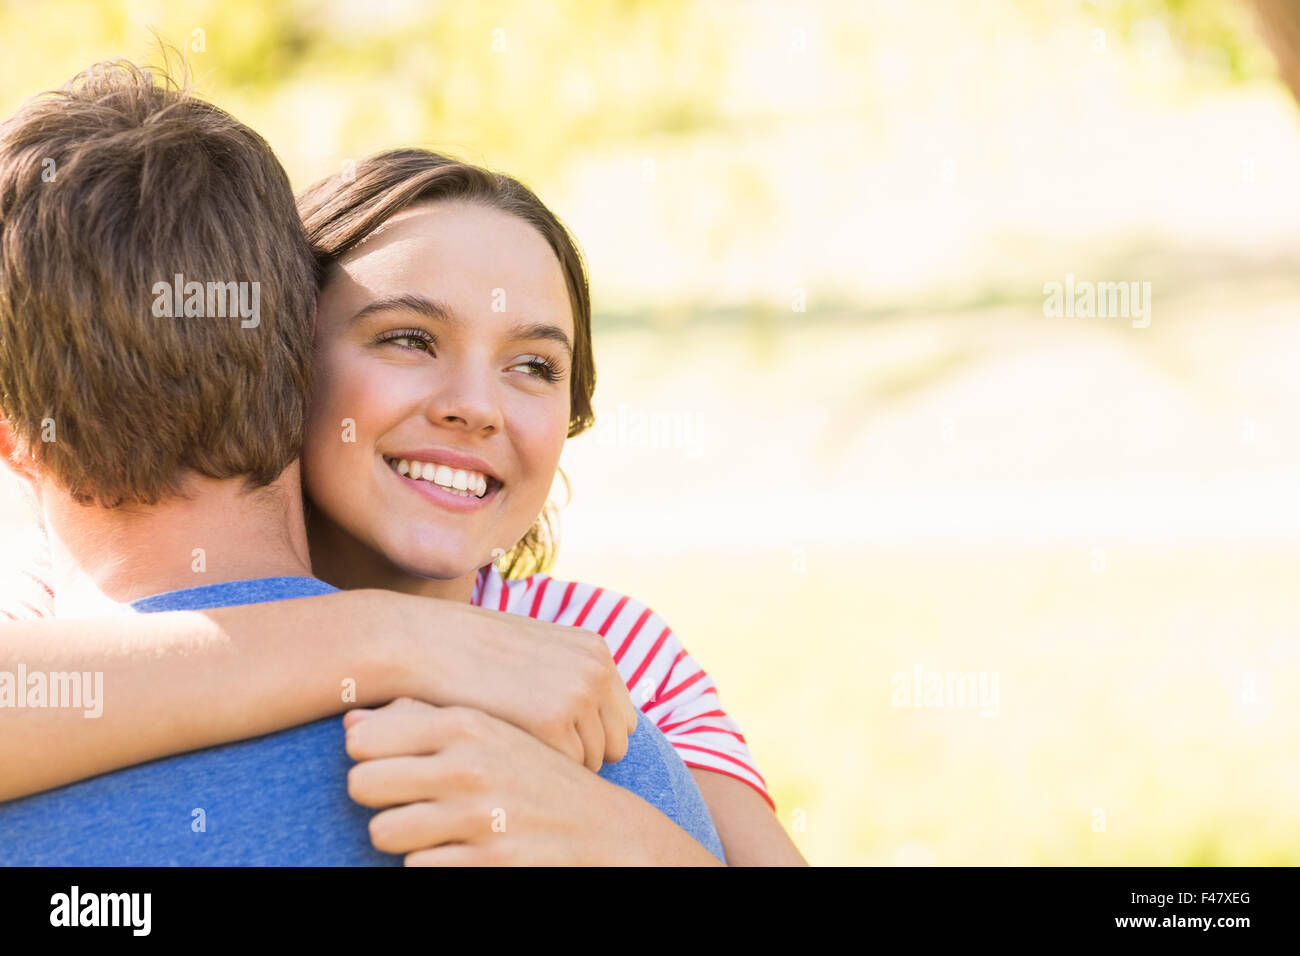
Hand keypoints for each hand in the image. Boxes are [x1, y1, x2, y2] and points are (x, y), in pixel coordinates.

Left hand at [344, 698, 721, 865]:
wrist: (605, 828)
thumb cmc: (534, 774)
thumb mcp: (490, 732)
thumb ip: (423, 720)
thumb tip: (351, 721)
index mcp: (465, 725)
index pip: (363, 738)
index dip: (368, 756)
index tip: (387, 761)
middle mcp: (469, 765)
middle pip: (361, 785)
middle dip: (378, 799)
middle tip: (405, 800)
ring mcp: (479, 815)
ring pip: (383, 832)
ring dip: (402, 837)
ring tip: (432, 828)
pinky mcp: (490, 862)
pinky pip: (417, 868)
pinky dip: (433, 863)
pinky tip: (461, 851)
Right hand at [390, 595, 638, 772]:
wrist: (423, 645)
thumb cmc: (469, 654)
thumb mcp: (532, 651)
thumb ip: (568, 676)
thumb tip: (591, 717)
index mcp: (595, 650)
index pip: (621, 718)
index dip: (590, 734)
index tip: (554, 740)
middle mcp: (595, 669)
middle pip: (615, 744)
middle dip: (582, 753)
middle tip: (535, 752)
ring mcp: (578, 695)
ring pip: (592, 763)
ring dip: (558, 765)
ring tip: (518, 750)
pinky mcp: (554, 723)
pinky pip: (565, 771)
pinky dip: (538, 771)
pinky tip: (509, 755)